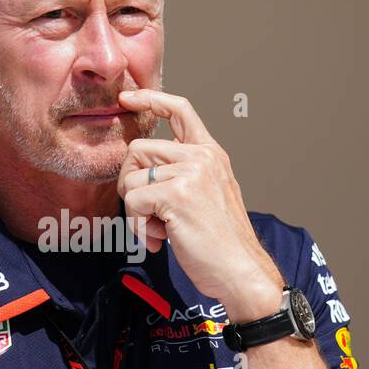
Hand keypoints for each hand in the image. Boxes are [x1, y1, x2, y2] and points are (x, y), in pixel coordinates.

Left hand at [115, 88, 283, 322]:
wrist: (240, 270)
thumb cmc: (221, 242)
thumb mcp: (207, 195)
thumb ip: (181, 175)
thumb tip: (140, 171)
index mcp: (211, 153)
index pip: (180, 109)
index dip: (150, 99)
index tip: (127, 98)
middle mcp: (202, 156)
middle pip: (138, 149)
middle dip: (130, 184)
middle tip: (145, 213)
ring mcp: (190, 173)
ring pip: (131, 179)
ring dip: (135, 211)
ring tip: (158, 230)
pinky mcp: (177, 194)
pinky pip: (133, 201)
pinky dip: (138, 226)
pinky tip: (159, 240)